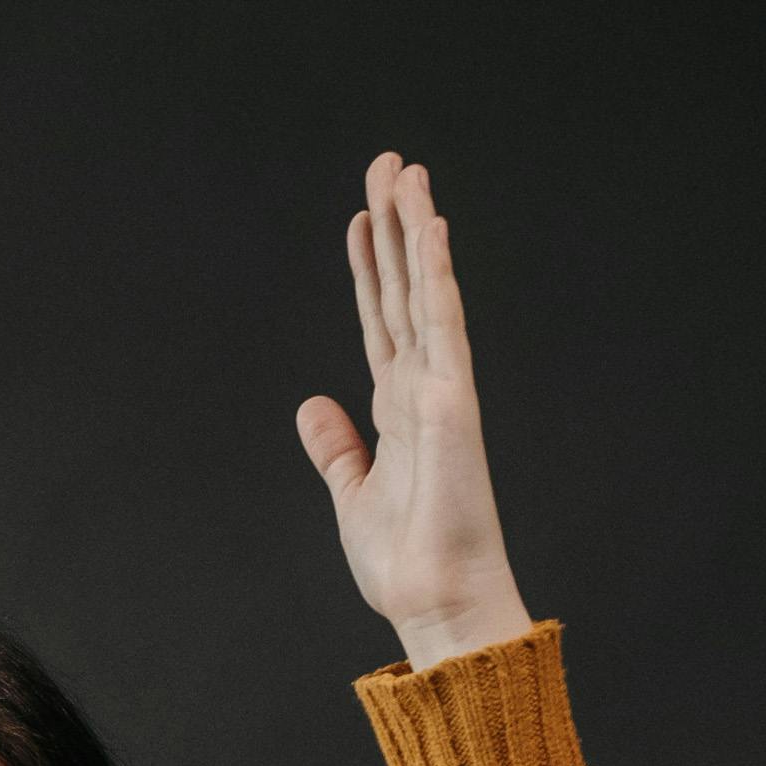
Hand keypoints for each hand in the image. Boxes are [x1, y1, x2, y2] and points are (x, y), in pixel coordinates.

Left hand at [295, 156, 534, 671]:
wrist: (434, 602)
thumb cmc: (404, 561)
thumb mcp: (351, 495)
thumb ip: (336, 448)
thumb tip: (313, 405)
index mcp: (397, 408)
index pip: (381, 319)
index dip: (371, 266)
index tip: (363, 217)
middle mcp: (422, 386)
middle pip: (404, 288)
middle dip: (396, 226)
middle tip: (388, 164)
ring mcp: (440, 386)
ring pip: (425, 290)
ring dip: (416, 229)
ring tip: (406, 171)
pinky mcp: (452, 399)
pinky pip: (443, 324)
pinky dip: (435, 274)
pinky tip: (429, 227)